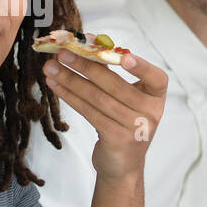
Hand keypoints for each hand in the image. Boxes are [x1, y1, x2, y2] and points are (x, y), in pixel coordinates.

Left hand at [42, 51, 167, 180]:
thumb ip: (113, 72)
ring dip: (71, 80)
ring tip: (51, 68)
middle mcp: (151, 112)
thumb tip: (90, 42)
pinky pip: (90, 113)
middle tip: (63, 53)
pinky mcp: (117, 139)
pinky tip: (56, 86)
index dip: (142, 67)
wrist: (123, 164)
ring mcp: (135, 128)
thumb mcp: (127, 99)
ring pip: (98, 98)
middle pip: (116, 85)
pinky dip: (70, 97)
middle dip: (86, 66)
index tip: (124, 56)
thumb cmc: (123, 123)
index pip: (156, 78)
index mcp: (156, 97)